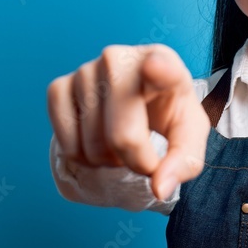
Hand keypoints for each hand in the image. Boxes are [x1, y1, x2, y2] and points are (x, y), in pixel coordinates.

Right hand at [46, 44, 210, 200]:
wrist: (138, 99)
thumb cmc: (167, 113)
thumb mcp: (188, 135)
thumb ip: (184, 163)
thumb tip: (159, 189)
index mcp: (163, 61)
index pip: (160, 65)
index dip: (159, 70)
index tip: (156, 66)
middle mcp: (119, 59)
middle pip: (122, 136)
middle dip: (135, 161)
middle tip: (144, 153)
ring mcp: (84, 71)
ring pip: (92, 146)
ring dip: (109, 161)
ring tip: (122, 144)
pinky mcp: (58, 87)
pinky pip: (65, 143)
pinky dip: (83, 158)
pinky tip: (98, 143)